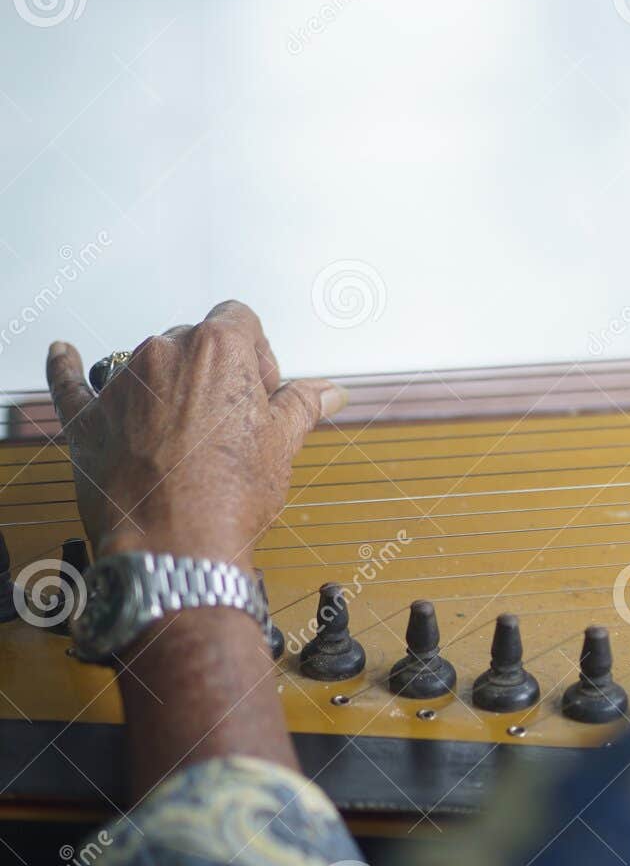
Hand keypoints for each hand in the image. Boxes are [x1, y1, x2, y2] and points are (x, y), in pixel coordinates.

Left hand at [46, 301, 346, 565]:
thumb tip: (329, 392)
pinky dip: (68, 369)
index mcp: (218, 348)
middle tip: (229, 421)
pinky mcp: (88, 419)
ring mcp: (120, 384)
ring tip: (184, 436)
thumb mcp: (282, 444)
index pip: (240, 319)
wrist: (175, 546)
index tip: (262, 390)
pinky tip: (63, 355)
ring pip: (147, 365)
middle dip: (213, 372)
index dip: (257, 354)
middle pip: (194, 341)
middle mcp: (164, 353)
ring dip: (166, 386)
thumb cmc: (229, 495)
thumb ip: (302, 405)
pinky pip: (71, 382)